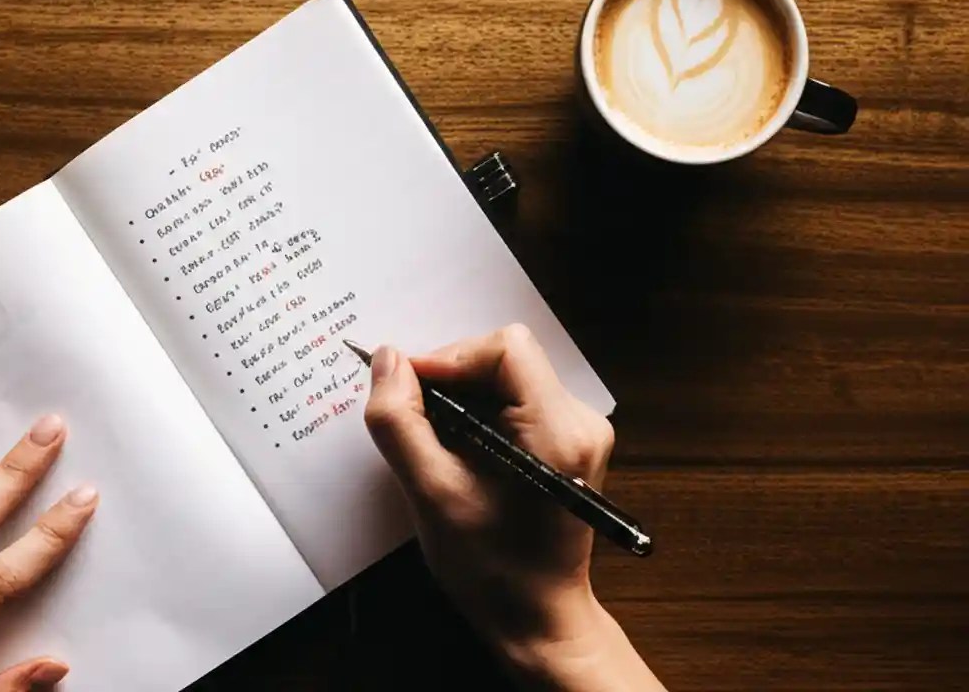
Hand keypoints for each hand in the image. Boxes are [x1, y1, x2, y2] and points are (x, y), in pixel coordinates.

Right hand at [364, 325, 663, 690]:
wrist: (538, 619)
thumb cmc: (491, 569)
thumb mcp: (431, 495)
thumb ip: (402, 423)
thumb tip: (387, 361)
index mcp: (559, 431)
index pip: (505, 349)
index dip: (449, 358)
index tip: (408, 391)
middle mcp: (580, 421)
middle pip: (505, 359)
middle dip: (451, 381)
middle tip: (416, 424)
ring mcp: (579, 431)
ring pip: (506, 378)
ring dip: (461, 401)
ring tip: (436, 447)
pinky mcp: (567, 441)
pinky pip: (514, 401)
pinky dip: (477, 416)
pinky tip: (459, 455)